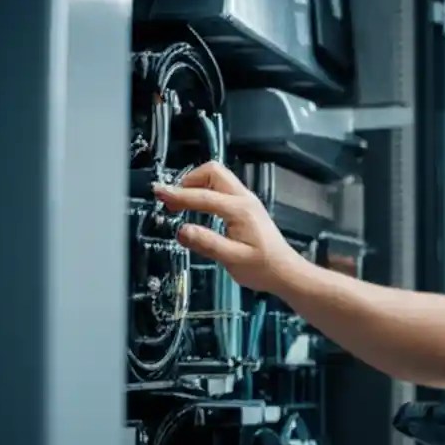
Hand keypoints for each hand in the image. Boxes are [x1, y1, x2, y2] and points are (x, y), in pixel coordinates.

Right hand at [152, 161, 305, 293]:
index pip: (203, 196)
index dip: (178, 194)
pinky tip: (197, 208)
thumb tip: (182, 231)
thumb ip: (207, 244)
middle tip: (171, 198)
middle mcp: (245, 199)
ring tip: (180, 203)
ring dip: (197, 184)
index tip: (159, 192)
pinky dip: (206, 191)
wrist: (286, 272)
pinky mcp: (246, 207)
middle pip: (213, 172)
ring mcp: (247, 201)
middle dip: (188, 180)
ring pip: (218, 177)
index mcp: (241, 210)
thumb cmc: (264, 268)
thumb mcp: (233, 259)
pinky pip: (222, 189)